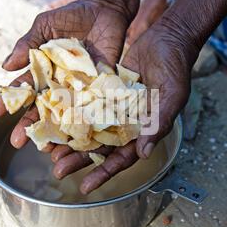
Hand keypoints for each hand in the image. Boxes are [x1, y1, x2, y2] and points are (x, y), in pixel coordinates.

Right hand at [0, 0, 129, 147]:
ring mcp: (80, 87)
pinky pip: (92, 107)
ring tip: (46, 149)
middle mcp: (60, 83)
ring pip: (65, 113)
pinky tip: (78, 139)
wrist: (105, 9)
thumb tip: (4, 66)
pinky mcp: (100, 87)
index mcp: (44, 70)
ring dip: (55, 131)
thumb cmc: (72, 15)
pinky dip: (85, 122)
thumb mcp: (45, 25)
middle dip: (29, 124)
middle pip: (43, 107)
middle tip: (16, 141)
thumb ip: (27, 44)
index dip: (10, 101)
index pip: (24, 89)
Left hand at [68, 21, 198, 193]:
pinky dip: (71, 113)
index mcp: (144, 131)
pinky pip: (85, 105)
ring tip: (50, 151)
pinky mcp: (103, 90)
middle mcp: (126, 123)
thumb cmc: (176, 68)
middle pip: (100, 147)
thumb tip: (143, 154)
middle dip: (80, 160)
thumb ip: (158, 124)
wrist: (167, 39)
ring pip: (89, 128)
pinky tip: (54, 119)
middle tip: (58, 170)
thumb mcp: (172, 96)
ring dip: (71, 140)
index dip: (104, 173)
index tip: (85, 187)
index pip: (122, 158)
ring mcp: (113, 107)